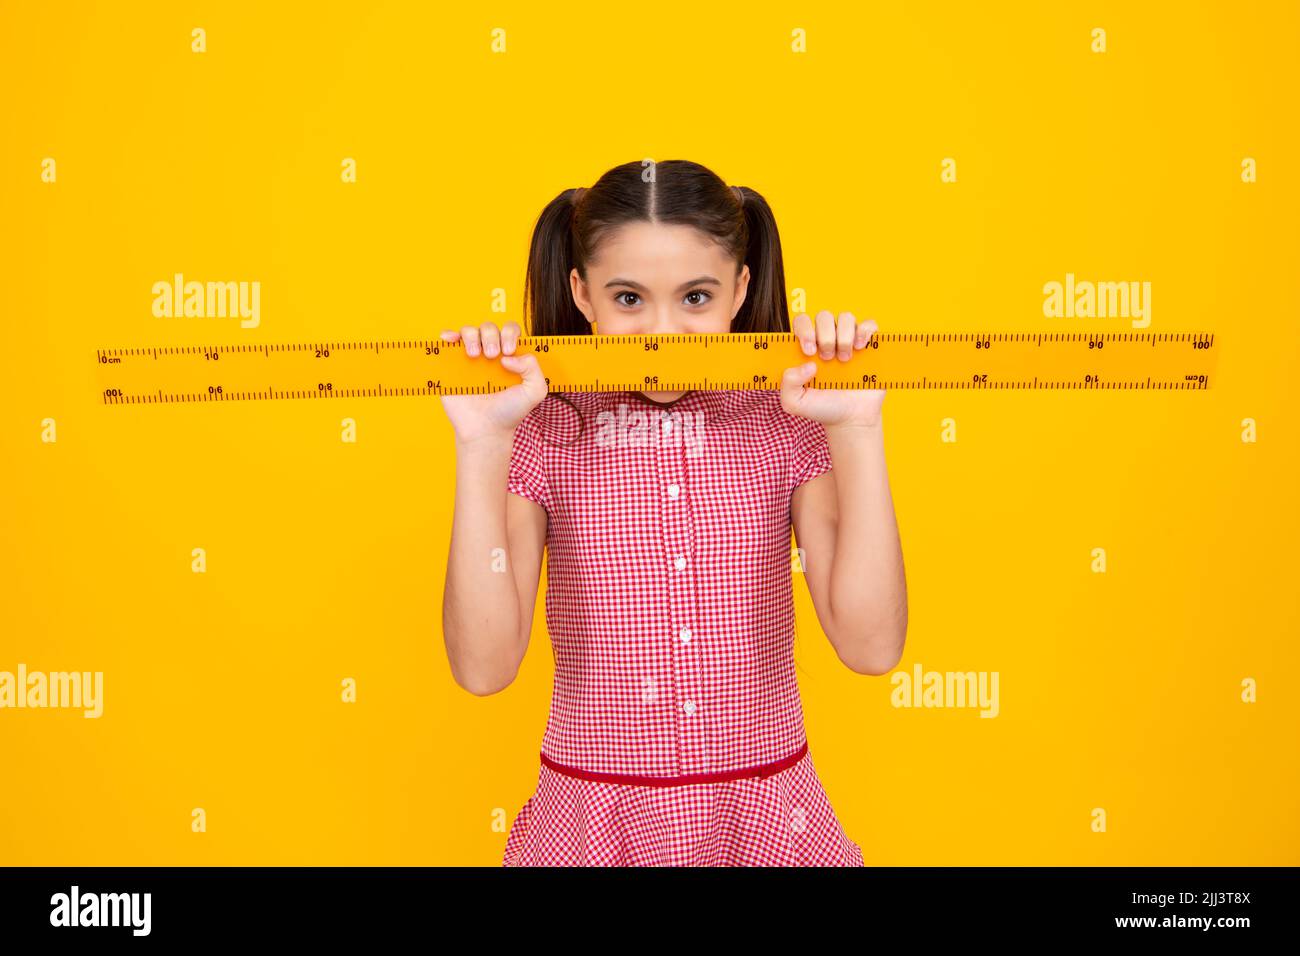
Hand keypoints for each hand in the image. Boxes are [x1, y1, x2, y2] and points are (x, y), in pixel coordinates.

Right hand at [437, 321, 546, 444]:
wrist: (486, 430)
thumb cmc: (510, 411)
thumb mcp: (535, 391)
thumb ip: (533, 368)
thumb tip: (509, 356)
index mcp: (510, 355)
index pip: (510, 330)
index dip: (509, 334)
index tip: (508, 351)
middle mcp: (490, 353)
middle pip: (489, 327)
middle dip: (491, 336)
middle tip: (492, 356)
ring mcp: (470, 357)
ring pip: (468, 330)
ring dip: (472, 336)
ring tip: (475, 355)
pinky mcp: (452, 365)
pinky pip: (447, 341)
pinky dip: (448, 335)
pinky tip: (452, 340)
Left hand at [780, 311, 885, 428]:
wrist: (850, 419)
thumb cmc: (822, 407)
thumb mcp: (794, 402)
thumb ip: (788, 383)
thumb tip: (807, 364)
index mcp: (807, 347)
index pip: (802, 322)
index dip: (804, 330)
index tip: (809, 351)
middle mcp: (827, 339)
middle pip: (823, 316)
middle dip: (824, 336)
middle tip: (827, 359)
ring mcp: (849, 340)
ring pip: (846, 317)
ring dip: (844, 337)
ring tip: (844, 359)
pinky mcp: (869, 345)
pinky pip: (869, 324)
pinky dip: (864, 332)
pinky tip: (859, 348)